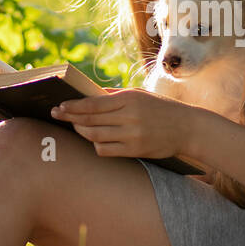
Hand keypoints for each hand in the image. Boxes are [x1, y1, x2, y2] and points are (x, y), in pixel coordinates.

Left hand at [51, 88, 194, 159]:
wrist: (187, 128)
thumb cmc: (161, 109)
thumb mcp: (140, 95)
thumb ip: (115, 96)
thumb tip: (89, 96)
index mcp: (129, 99)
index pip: (93, 103)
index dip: (73, 106)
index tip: (60, 106)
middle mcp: (129, 116)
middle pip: (90, 119)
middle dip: (70, 117)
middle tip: (57, 115)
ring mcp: (132, 134)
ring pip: (94, 135)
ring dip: (81, 131)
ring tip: (76, 127)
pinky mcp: (135, 150)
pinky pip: (106, 150)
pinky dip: (96, 145)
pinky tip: (94, 140)